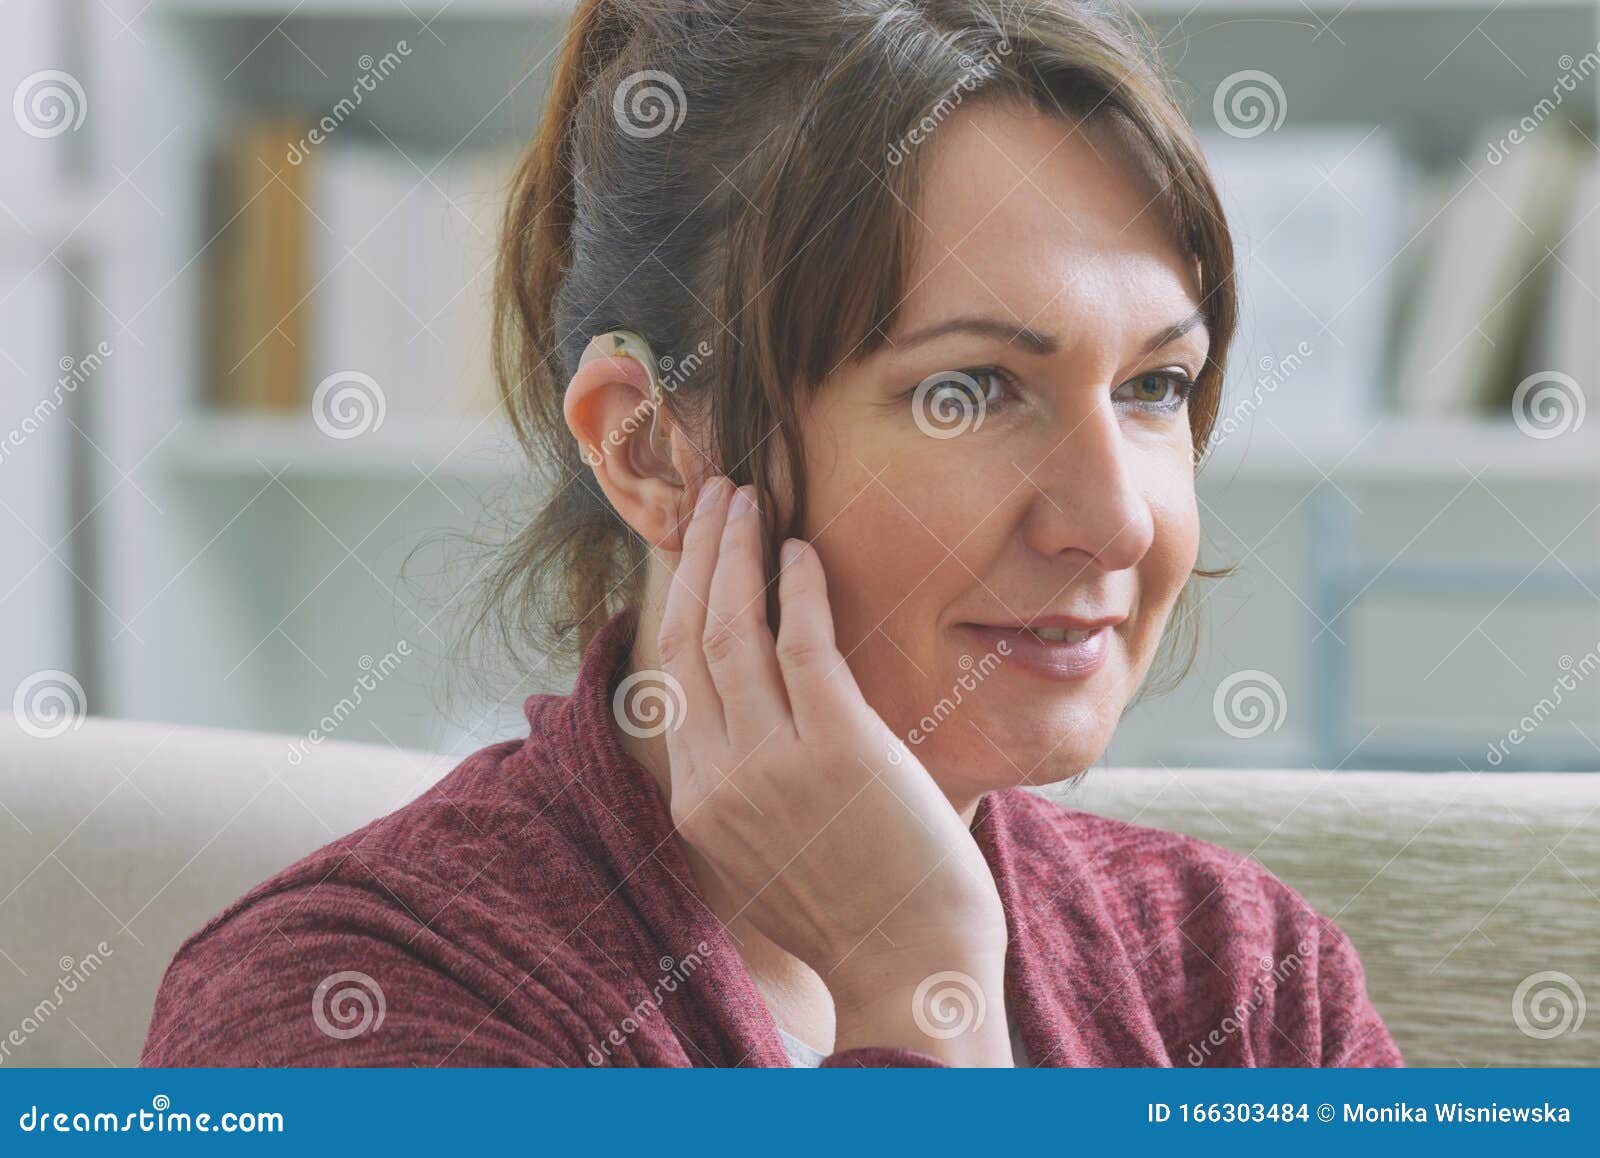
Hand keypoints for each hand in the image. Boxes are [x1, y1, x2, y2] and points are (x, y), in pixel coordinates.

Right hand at [656, 475, 1011, 1063]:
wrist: (910, 968)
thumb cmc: (857, 910)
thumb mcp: (767, 851)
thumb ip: (744, 783)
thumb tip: (750, 716)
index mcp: (696, 800)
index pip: (671, 675)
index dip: (679, 599)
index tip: (695, 551)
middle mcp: (718, 776)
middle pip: (688, 637)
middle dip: (697, 555)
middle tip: (713, 497)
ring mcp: (773, 762)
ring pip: (732, 628)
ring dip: (737, 551)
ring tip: (748, 498)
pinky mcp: (838, 747)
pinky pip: (802, 643)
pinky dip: (797, 586)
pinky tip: (801, 548)